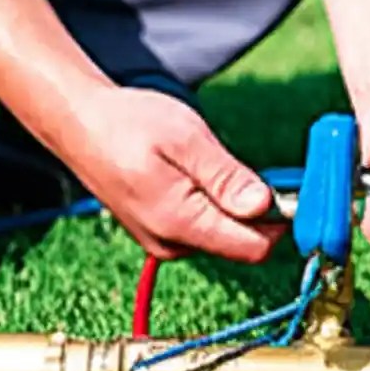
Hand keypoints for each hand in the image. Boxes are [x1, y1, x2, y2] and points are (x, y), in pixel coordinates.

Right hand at [54, 87, 283, 261]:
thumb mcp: (185, 137)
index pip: (254, 247)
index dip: (281, 221)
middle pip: (243, 243)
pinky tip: (194, 173)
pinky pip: (205, 228)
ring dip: (233, 204)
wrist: (78, 123)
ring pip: (225, 235)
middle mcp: (172, 244)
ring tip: (205, 163)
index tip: (291, 187)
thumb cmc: (129, 123)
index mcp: (179, 222)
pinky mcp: (161, 234)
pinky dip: (214, 205)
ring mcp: (164, 243)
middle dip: (258, 210)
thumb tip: (264, 206)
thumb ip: (225, 176)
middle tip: (240, 164)